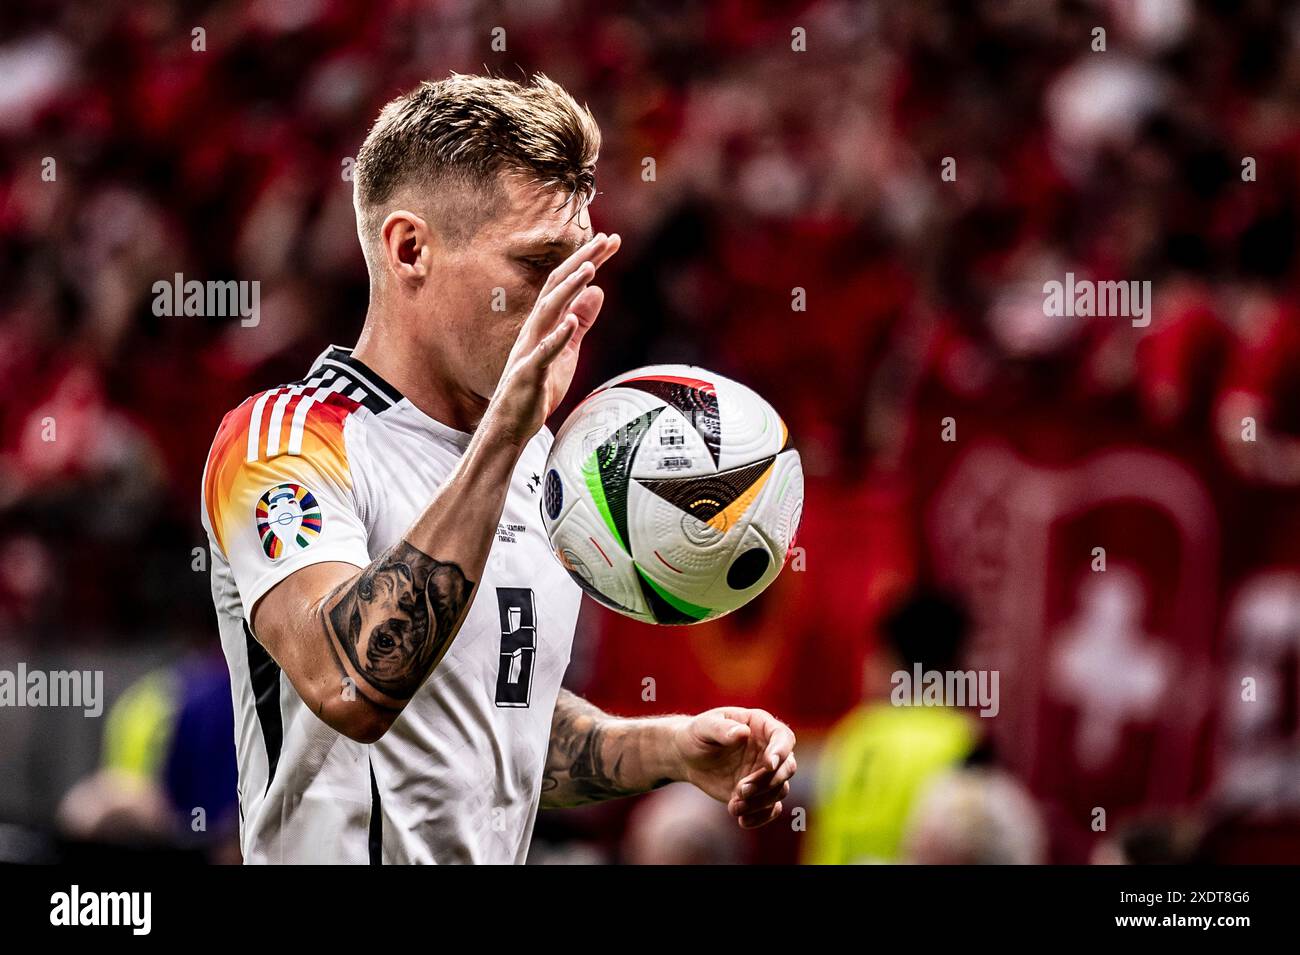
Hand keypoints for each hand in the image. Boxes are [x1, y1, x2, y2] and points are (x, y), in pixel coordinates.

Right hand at [487, 232, 620, 445]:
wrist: (512, 423)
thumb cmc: (538, 387)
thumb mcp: (568, 350)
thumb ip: (581, 322)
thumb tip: (597, 291)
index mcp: (545, 322)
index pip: (567, 283)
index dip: (589, 260)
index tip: (611, 241)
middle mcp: (535, 329)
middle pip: (557, 287)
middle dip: (581, 262)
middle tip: (605, 239)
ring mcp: (530, 350)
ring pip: (548, 312)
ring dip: (568, 289)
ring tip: (589, 269)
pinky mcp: (529, 374)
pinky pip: (542, 354)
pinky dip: (556, 337)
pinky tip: (569, 323)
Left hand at [673, 707, 796, 828]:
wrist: (689, 756)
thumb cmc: (697, 734)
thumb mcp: (704, 727)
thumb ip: (722, 728)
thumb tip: (743, 733)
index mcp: (760, 726)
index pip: (783, 737)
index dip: (781, 751)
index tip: (769, 765)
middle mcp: (769, 749)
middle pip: (787, 768)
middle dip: (767, 782)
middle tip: (740, 790)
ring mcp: (765, 772)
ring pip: (780, 790)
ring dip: (760, 802)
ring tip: (733, 806)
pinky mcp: (759, 793)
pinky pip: (772, 808)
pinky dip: (761, 817)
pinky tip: (742, 820)